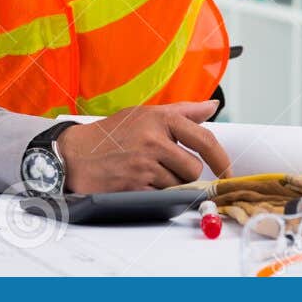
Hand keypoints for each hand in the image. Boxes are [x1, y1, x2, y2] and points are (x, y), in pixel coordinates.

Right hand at [54, 101, 231, 192]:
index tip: (227, 171)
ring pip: (179, 184)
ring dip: (168, 183)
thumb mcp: (144, 114)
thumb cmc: (111, 134)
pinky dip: (154, 192)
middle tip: (163, 166)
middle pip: (193, 168)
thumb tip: (212, 106)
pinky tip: (138, 182)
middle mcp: (154, 139)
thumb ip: (181, 111)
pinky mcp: (136, 185)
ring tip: (145, 172)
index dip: (221, 158)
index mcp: (159, 118)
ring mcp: (144, 164)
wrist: (74, 154)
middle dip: (183, 172)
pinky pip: (162, 195)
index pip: (204, 139)